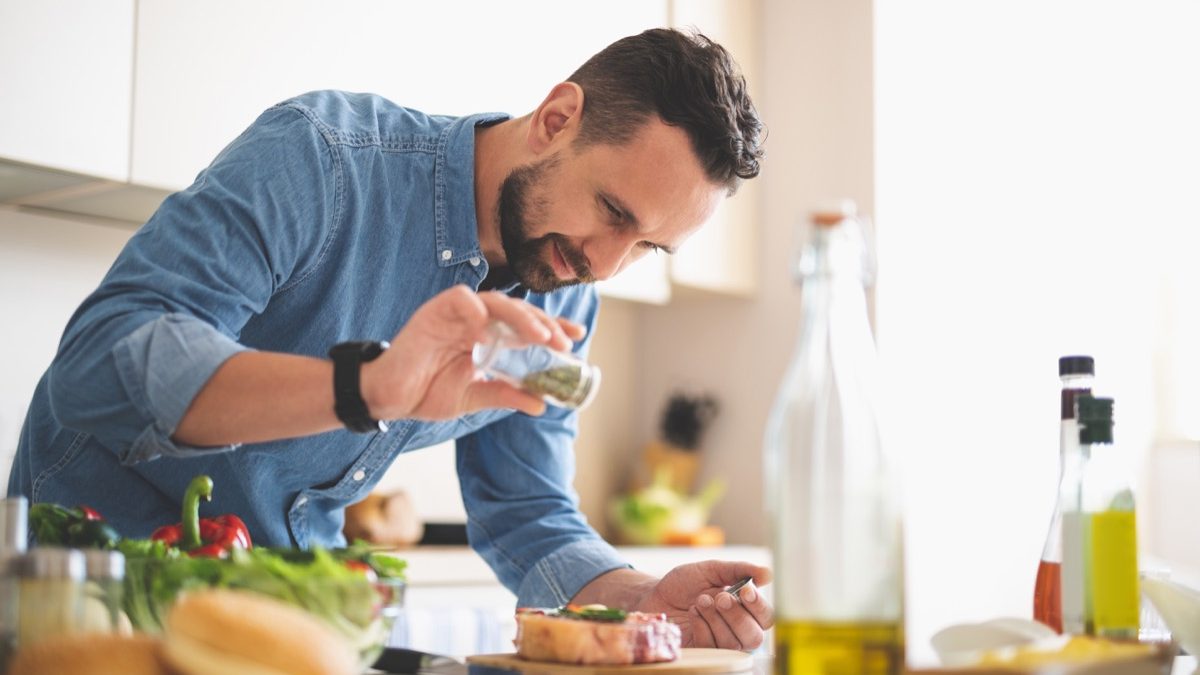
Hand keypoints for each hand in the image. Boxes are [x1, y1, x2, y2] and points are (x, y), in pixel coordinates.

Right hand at [361, 285, 584, 419]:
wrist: (389, 398)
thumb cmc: (427, 391)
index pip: (526, 327)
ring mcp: (455, 315)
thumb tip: (541, 404)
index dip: (552, 328)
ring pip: (494, 302)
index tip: (576, 338)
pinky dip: (473, 309)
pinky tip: (485, 327)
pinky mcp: (433, 313)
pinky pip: (457, 300)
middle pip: (516, 312)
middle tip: (561, 343)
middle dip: (542, 325)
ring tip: (538, 335)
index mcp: (488, 337)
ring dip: (519, 316)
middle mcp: (476, 321)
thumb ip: (504, 394)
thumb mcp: (474, 396)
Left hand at [634, 561, 772, 649]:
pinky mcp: (702, 652)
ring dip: (715, 619)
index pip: (766, 617)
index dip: (758, 605)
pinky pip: (711, 647)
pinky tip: (692, 612)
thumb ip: (739, 570)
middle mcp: (737, 630)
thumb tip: (767, 574)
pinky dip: (701, 626)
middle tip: (720, 597)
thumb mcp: (712, 570)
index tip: (745, 590)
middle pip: (754, 636)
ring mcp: (720, 644)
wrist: (655, 594)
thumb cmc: (686, 583)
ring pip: (732, 643)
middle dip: (736, 616)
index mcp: (745, 610)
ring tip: (700, 601)